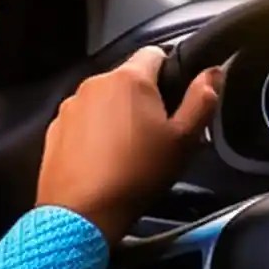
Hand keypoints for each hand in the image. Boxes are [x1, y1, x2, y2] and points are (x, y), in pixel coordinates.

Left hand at [37, 47, 222, 243]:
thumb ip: (202, 100)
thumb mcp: (183, 140)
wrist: (81, 215)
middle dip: (145, 98)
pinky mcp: (55, 129)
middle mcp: (96, 84)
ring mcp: (71, 106)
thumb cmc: (137, 175)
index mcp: (130, 79)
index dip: (171, 72)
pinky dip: (95, 132)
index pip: (155, 53)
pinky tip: (105, 160)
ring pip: (105, 100)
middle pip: (129, 78)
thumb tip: (212, 73)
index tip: (176, 99)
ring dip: (118, 115)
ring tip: (129, 151)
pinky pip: (83, 120)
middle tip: (159, 133)